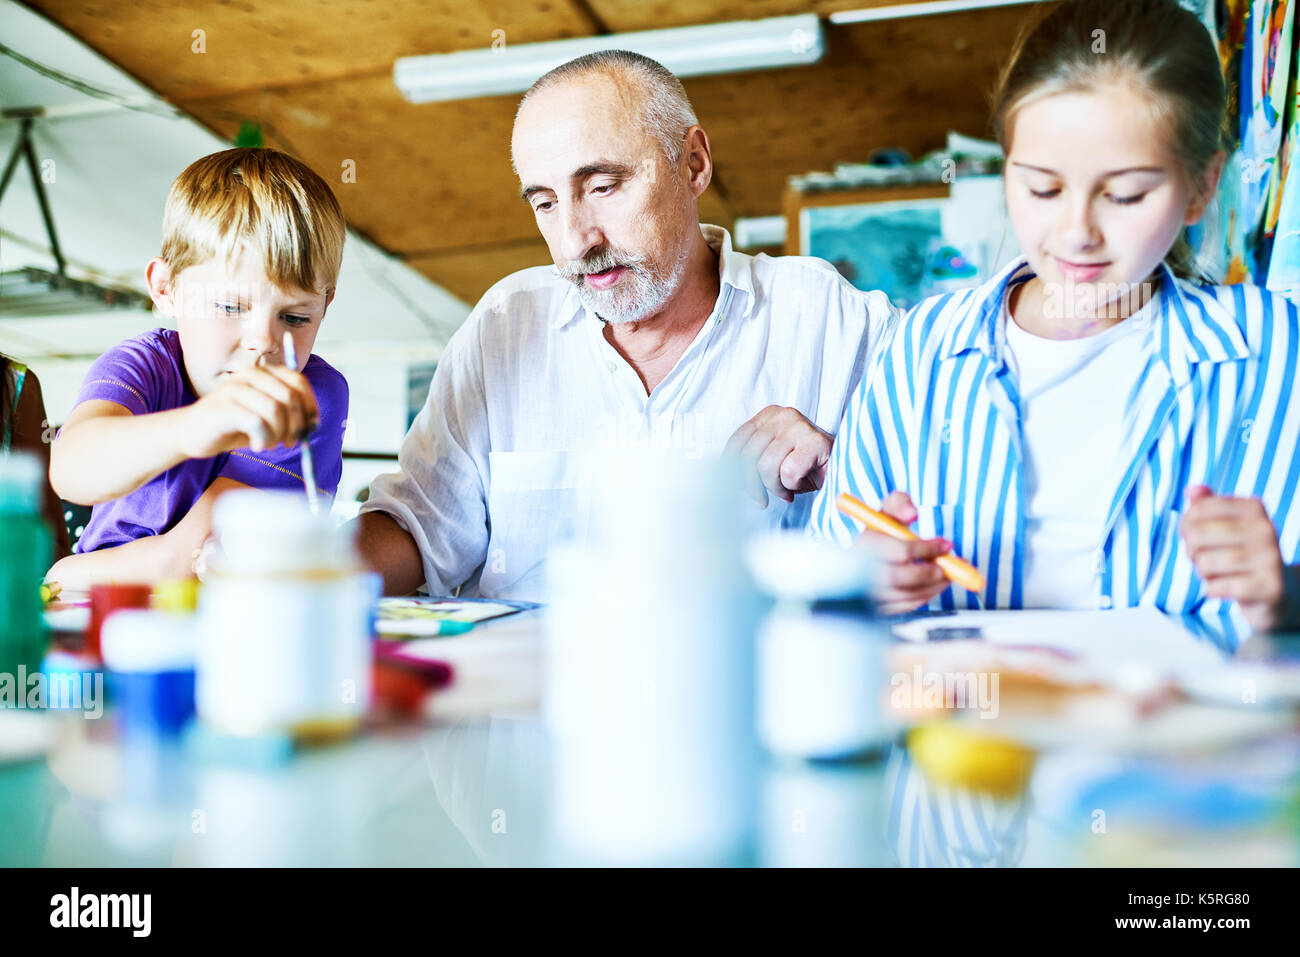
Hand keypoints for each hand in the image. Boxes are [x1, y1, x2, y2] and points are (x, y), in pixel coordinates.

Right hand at [179, 365, 318, 458]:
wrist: (191, 434)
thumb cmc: (233, 426)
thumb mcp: (266, 417)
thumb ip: (288, 414)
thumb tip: (312, 424)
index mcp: (263, 374)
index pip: (299, 382)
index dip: (310, 406)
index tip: (310, 428)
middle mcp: (250, 375)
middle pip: (289, 396)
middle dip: (296, 424)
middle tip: (290, 442)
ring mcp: (234, 388)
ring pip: (275, 410)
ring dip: (279, 434)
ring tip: (269, 444)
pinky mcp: (223, 407)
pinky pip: (257, 423)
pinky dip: (264, 439)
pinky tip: (257, 445)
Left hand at [723, 406, 831, 508]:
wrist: (842, 469)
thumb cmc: (805, 467)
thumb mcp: (772, 458)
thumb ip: (751, 459)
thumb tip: (723, 476)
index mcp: (769, 415)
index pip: (737, 440)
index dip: (730, 467)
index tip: (732, 485)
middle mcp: (783, 415)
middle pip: (749, 455)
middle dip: (752, 484)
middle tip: (761, 498)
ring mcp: (800, 426)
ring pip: (767, 465)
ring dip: (775, 486)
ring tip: (786, 489)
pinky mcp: (816, 442)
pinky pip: (789, 471)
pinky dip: (792, 485)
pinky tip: (800, 484)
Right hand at [856, 490, 951, 613]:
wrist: (862, 559)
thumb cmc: (881, 531)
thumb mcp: (887, 511)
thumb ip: (900, 503)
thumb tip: (913, 514)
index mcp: (864, 545)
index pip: (899, 551)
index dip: (927, 548)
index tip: (946, 544)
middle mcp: (862, 572)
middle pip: (899, 577)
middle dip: (930, 572)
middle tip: (948, 566)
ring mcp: (870, 594)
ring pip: (906, 595)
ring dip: (934, 585)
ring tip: (947, 573)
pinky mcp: (880, 609)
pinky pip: (908, 606)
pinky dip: (927, 595)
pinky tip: (935, 583)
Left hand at [1181, 484, 1286, 630]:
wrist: (1277, 591)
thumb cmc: (1241, 554)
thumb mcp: (1225, 526)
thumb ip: (1206, 505)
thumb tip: (1192, 489)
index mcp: (1254, 508)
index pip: (1199, 509)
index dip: (1185, 525)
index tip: (1191, 536)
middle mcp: (1266, 529)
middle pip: (1197, 535)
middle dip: (1190, 550)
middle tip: (1199, 558)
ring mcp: (1270, 558)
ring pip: (1206, 562)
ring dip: (1201, 571)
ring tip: (1213, 573)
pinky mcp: (1269, 587)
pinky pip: (1219, 587)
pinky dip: (1211, 589)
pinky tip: (1222, 588)